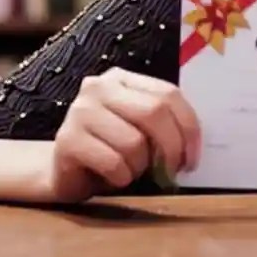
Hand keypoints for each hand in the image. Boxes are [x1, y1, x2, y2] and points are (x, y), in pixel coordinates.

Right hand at [47, 67, 201, 202]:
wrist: (63, 171)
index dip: (189, 128)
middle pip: (154, 112)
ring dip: (140, 166)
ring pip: (134, 142)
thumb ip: (164, 125)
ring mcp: (79, 111)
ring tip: (129, 170)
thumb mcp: (141, 131)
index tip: (193, 158)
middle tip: (172, 171)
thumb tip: (192, 147)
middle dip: (171, 147)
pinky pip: (113, 163)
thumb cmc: (110, 151)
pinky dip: (121, 178)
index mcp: (122, 79)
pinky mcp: (67, 139)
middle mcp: (99, 87)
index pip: (169, 94)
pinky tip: (112, 177)